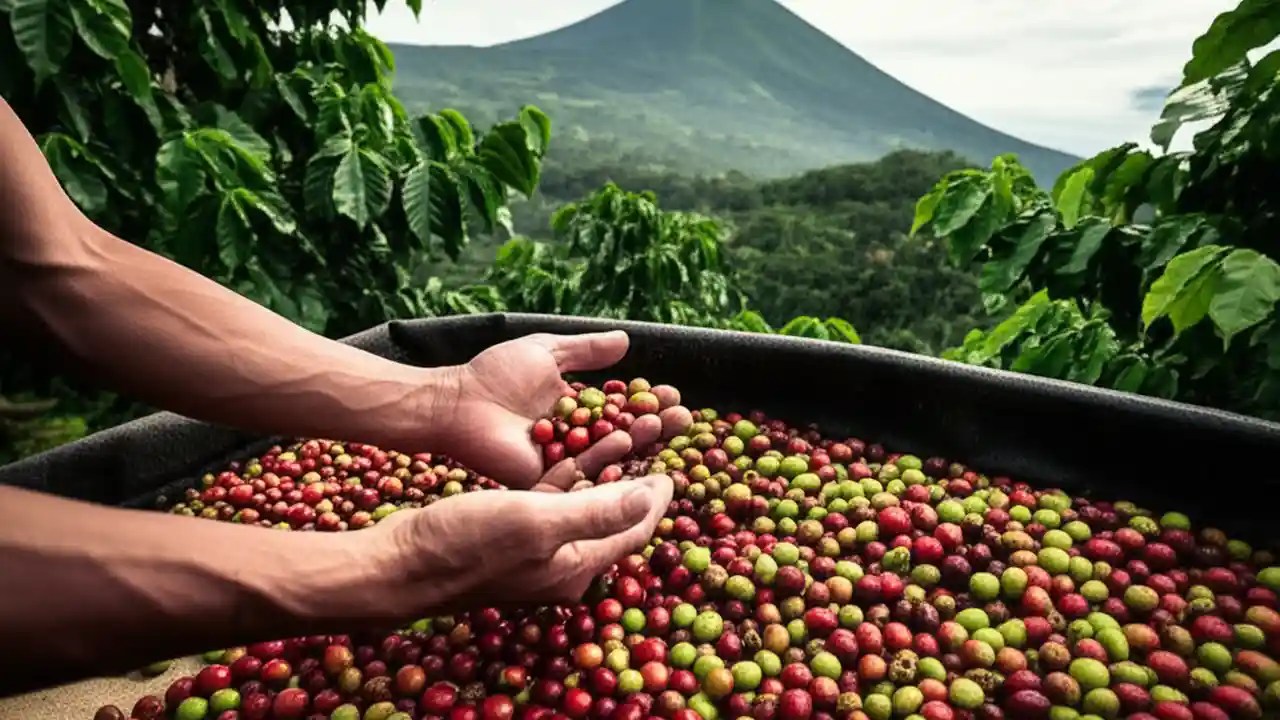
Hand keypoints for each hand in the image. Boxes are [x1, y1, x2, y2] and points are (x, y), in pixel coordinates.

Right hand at [364, 473, 673, 613]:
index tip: (673, 468)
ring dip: (605, 466)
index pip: (631, 530)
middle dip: (636, 475)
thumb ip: (597, 512)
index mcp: (575, 566)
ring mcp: (535, 545)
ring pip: (582, 499)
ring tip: (628, 431)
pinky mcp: (510, 528)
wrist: (400, 563)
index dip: (654, 498)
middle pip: (612, 512)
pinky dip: (568, 471)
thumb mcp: (538, 522)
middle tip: (657, 442)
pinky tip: (578, 445)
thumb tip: (650, 498)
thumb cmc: (468, 544)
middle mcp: (561, 559)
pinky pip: (552, 496)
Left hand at [430, 331, 688, 489]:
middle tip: (682, 417)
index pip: (621, 408)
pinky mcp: (547, 482)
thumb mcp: (547, 352)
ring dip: (637, 441)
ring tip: (662, 427)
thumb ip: (586, 350)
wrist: (458, 402)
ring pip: (608, 455)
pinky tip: (631, 451)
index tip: (673, 395)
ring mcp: (562, 462)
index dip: (647, 402)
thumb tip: (627, 340)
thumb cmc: (495, 374)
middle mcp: (574, 438)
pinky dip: (606, 465)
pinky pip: (582, 477)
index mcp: (576, 410)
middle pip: (623, 434)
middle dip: (654, 425)